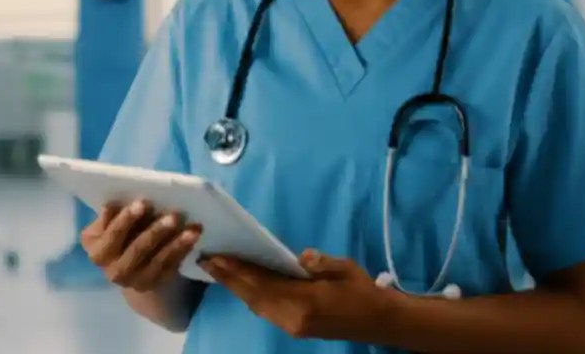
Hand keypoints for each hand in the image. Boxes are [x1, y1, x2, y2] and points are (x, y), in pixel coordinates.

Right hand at [80, 200, 201, 292]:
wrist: (130, 267)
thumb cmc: (119, 236)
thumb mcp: (108, 226)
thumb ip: (111, 216)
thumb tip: (113, 204)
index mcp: (98, 253)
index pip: (110, 236)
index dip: (125, 220)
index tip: (141, 203)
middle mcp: (113, 271)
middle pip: (135, 250)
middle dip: (155, 232)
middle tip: (173, 216)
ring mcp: (135, 281)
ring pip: (157, 261)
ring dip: (175, 243)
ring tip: (190, 229)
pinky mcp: (155, 284)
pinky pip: (170, 267)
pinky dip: (182, 251)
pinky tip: (192, 237)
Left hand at [199, 250, 395, 341]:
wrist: (379, 321)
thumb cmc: (363, 292)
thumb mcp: (344, 269)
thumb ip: (321, 263)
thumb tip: (300, 258)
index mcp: (305, 302)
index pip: (263, 283)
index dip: (238, 270)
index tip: (217, 257)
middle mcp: (292, 318)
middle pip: (252, 296)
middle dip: (228, 278)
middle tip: (205, 260)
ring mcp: (291, 326)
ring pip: (255, 305)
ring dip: (235, 288)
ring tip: (215, 270)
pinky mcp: (293, 328)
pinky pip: (264, 310)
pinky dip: (248, 296)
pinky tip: (239, 285)